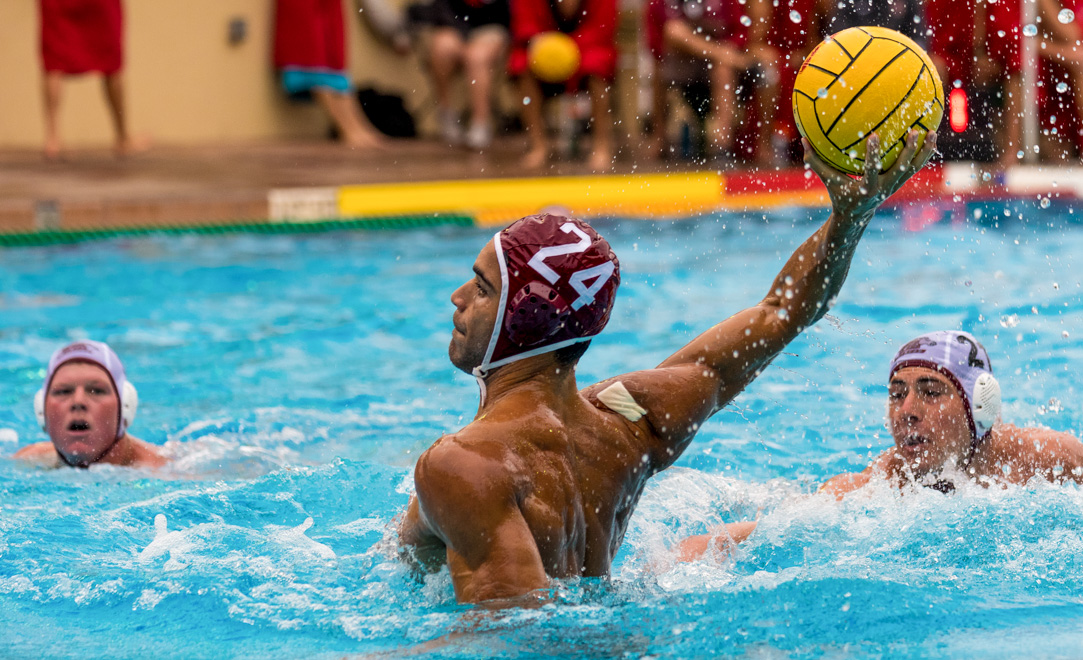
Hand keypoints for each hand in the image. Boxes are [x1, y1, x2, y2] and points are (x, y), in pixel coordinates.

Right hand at [803, 129, 937, 222]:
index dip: (873, 154)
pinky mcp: (900, 182)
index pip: (871, 170)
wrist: (856, 216)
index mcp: (866, 188)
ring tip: (932, 132)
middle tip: (913, 132)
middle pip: (900, 168)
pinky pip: (915, 167)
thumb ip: (816, 161)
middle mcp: (884, 187)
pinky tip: (930, 138)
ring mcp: (895, 185)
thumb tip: (802, 138)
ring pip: (913, 168)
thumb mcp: (828, 180)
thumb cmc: (839, 195)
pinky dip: (923, 154)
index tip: (874, 136)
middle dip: (908, 151)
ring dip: (924, 151)